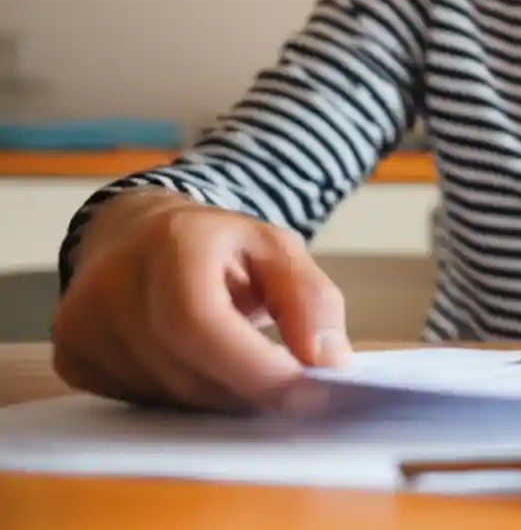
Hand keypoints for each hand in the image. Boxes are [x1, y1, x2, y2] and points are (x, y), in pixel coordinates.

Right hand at [52, 191, 350, 412]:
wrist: (140, 235)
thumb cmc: (220, 248)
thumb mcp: (278, 251)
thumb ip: (311, 301)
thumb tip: (329, 362)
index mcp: (171, 241)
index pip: (199, 324)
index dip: (254, 368)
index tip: (307, 394)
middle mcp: (111, 281)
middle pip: (187, 372)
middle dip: (249, 390)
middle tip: (292, 392)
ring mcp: (81, 323)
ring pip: (167, 397)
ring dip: (218, 396)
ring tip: (240, 365)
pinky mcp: (72, 357)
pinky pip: (139, 403)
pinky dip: (181, 398)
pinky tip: (195, 364)